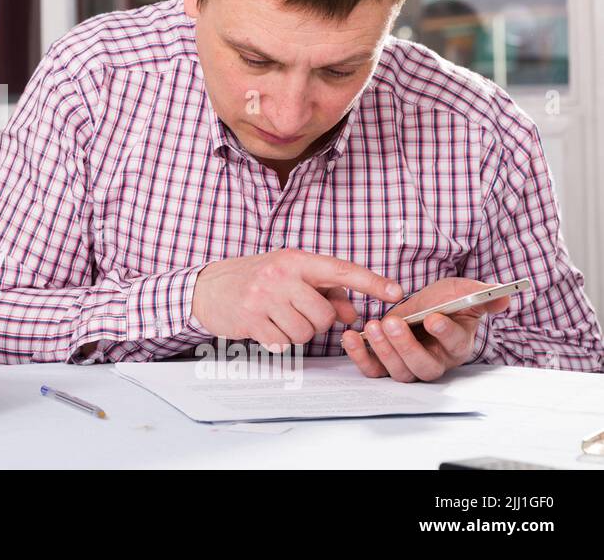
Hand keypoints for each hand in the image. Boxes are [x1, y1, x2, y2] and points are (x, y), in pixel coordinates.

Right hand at [191, 250, 403, 351]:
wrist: (207, 287)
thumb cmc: (256, 280)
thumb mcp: (290, 277)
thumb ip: (326, 292)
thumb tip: (354, 314)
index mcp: (295, 260)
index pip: (341, 270)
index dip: (372, 282)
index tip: (396, 292)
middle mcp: (281, 275)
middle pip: (325, 314)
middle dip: (318, 321)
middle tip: (298, 312)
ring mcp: (264, 298)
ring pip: (306, 332)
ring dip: (298, 333)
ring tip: (279, 319)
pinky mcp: (251, 320)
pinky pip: (284, 343)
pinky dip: (279, 341)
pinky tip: (266, 327)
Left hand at [341, 277, 510, 381]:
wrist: (422, 306)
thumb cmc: (444, 302)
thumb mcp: (462, 292)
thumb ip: (482, 295)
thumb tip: (503, 295)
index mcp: (458, 345)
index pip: (454, 343)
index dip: (444, 332)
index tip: (432, 317)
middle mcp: (435, 362)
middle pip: (423, 365)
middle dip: (406, 345)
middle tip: (391, 322)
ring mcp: (409, 366)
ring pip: (398, 371)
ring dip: (383, 350)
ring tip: (373, 326)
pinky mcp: (385, 365)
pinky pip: (373, 369)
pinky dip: (360, 356)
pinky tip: (350, 337)